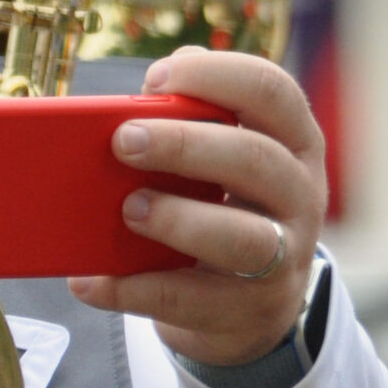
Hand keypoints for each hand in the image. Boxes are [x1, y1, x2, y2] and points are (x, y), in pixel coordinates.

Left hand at [68, 47, 327, 366]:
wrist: (244, 311)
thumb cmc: (222, 214)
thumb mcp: (220, 166)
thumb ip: (191, 125)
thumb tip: (143, 95)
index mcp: (293, 143)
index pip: (272, 91)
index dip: (216, 76)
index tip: (156, 79)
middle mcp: (299, 196)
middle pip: (255, 159)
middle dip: (185, 144)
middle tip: (123, 141)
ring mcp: (283, 258)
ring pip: (242, 238)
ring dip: (177, 219)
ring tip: (127, 209)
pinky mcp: (248, 311)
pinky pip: (187, 300)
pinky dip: (130, 289)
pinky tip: (88, 281)